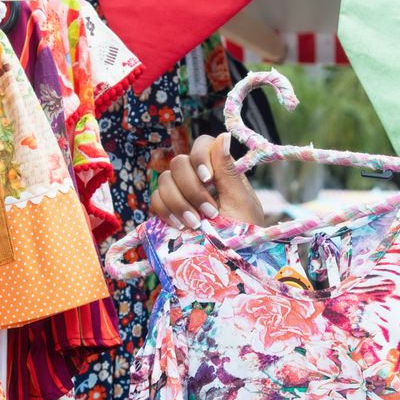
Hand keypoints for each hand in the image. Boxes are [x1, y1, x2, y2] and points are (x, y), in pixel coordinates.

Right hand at [150, 134, 266, 229]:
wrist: (231, 263)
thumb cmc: (244, 233)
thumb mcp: (241, 202)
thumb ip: (228, 171)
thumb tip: (224, 135)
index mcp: (219, 170)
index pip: (202, 143)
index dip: (200, 156)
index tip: (208, 179)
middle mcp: (197, 178)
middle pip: (179, 162)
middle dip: (192, 189)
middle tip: (209, 212)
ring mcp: (180, 193)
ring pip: (164, 180)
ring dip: (179, 202)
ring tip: (196, 223)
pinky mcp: (167, 211)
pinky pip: (155, 199)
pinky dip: (166, 211)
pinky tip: (180, 225)